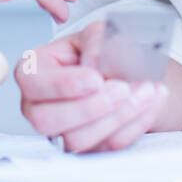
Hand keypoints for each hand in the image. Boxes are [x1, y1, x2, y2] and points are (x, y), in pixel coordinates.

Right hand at [16, 22, 169, 152]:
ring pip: (77, 140)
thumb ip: (96, 43)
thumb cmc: (110, 50)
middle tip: (122, 89)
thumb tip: (94, 67)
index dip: (63, 85)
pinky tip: (149, 102)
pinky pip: (106, 147)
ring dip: (118, 116)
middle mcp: (39, 104)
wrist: (138, 72)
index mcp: (35, 68)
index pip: (32, 82)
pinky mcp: (87, 149)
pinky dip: (134, 124)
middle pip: (45, 120)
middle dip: (88, 108)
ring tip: (145, 91)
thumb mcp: (102, 32)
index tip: (96, 78)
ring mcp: (61, 130)